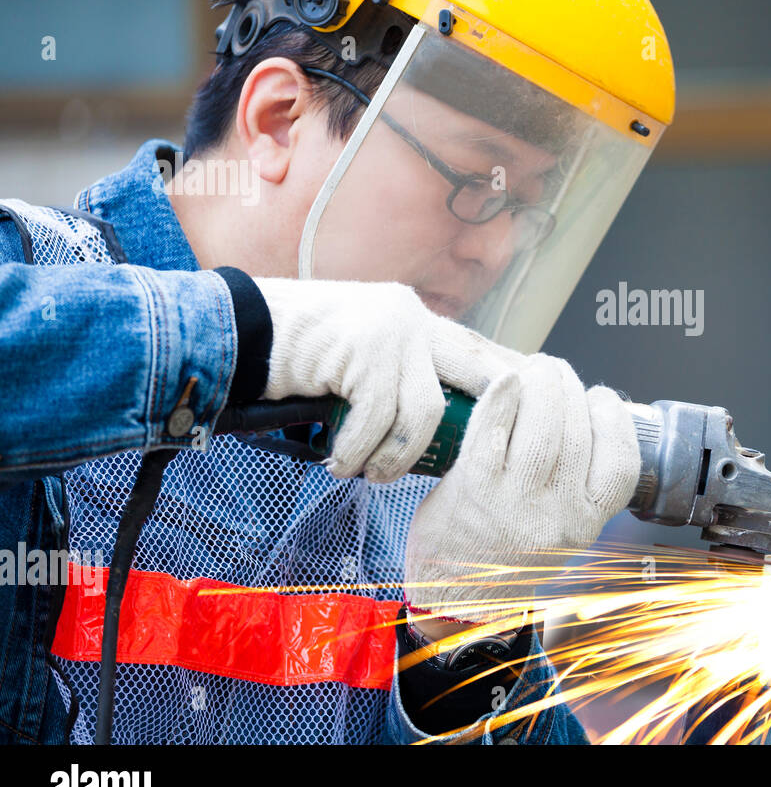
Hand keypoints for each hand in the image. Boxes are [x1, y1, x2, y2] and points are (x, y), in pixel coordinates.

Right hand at [253, 277, 526, 481]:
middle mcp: (410, 314)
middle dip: (480, 420)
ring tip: (368, 473)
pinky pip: (379, 420)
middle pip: (471, 375)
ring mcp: (390, 330)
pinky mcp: (366, 352)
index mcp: (411, 313)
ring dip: (395, 455)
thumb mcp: (357, 354)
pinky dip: (359, 450)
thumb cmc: (293, 354)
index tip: (519, 406)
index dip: (498, 379)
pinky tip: (339, 462)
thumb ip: (396, 371)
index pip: (470, 348)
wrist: (234, 332)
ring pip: (425, 412)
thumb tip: (436, 415)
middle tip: (471, 458)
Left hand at [404, 353, 639, 625]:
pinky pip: (494, 432)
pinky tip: (506, 382)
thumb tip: (586, 416)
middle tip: (555, 371)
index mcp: (586, 524)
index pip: (620, 462)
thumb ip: (579, 482)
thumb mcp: (562, 528)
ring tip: (535, 371)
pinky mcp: (475, 489)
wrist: (455, 592)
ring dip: (541, 386)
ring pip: (542, 427)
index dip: (613, 419)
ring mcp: (516, 503)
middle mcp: (557, 516)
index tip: (600, 398)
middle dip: (569, 388)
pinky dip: (502, 399)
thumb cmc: (508, 550)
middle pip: (577, 433)